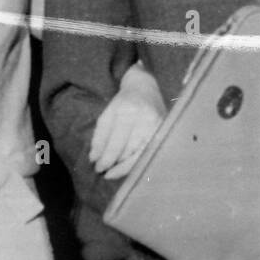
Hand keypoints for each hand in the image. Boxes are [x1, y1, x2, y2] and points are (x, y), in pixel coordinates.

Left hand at [91, 63, 165, 179]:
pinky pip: (150, 153)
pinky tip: (128, 166)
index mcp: (128, 111)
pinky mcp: (165, 132)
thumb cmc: (124, 101)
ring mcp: (158, 126)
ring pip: (140, 156)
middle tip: (104, 172)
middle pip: (129, 151)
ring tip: (113, 172)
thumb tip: (94, 158)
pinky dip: (138, 162)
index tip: (98, 168)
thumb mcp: (108, 113)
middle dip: (115, 165)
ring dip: (125, 167)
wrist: (145, 87)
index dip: (106, 158)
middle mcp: (145, 119)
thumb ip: (100, 136)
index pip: (116, 143)